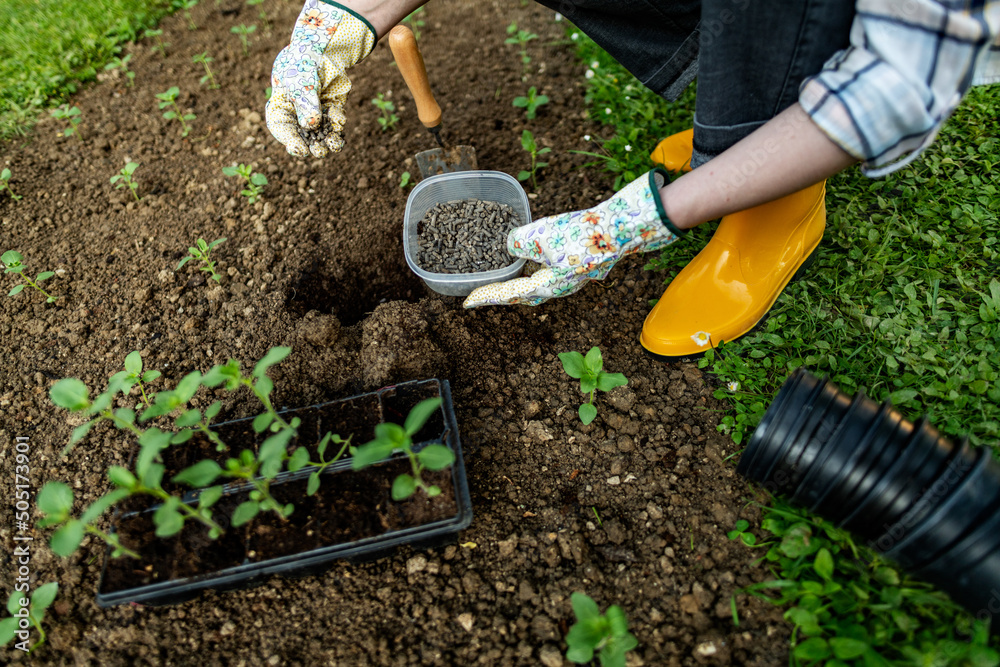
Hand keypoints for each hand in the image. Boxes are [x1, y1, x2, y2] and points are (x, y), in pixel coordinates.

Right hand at [266, 0, 375, 157]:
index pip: (282, 130)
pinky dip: (338, 123)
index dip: (290, 142)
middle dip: (312, 146)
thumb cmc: (303, 62)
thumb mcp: (301, 82)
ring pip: (322, 135)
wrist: (324, 47)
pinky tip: (339, 119)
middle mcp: (298, 115)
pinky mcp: (332, 110)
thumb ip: (306, 104)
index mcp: (281, 107)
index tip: (300, 150)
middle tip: (319, 151)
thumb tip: (312, 126)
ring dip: (328, 142)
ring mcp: (316, 113)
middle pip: (304, 138)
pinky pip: (335, 124)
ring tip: (335, 144)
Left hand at [463, 169, 683, 306]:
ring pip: (543, 284)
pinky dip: (541, 267)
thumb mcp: (538, 234)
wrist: (620, 228)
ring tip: (510, 274)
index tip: (468, 302)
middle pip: (527, 295)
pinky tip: (538, 256)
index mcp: (548, 286)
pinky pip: (555, 272)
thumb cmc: (580, 234)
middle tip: (489, 291)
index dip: (488, 296)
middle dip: (507, 293)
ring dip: (525, 281)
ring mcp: (575, 279)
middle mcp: (562, 288)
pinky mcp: (584, 266)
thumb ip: (517, 242)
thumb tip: (511, 245)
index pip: (510, 294)